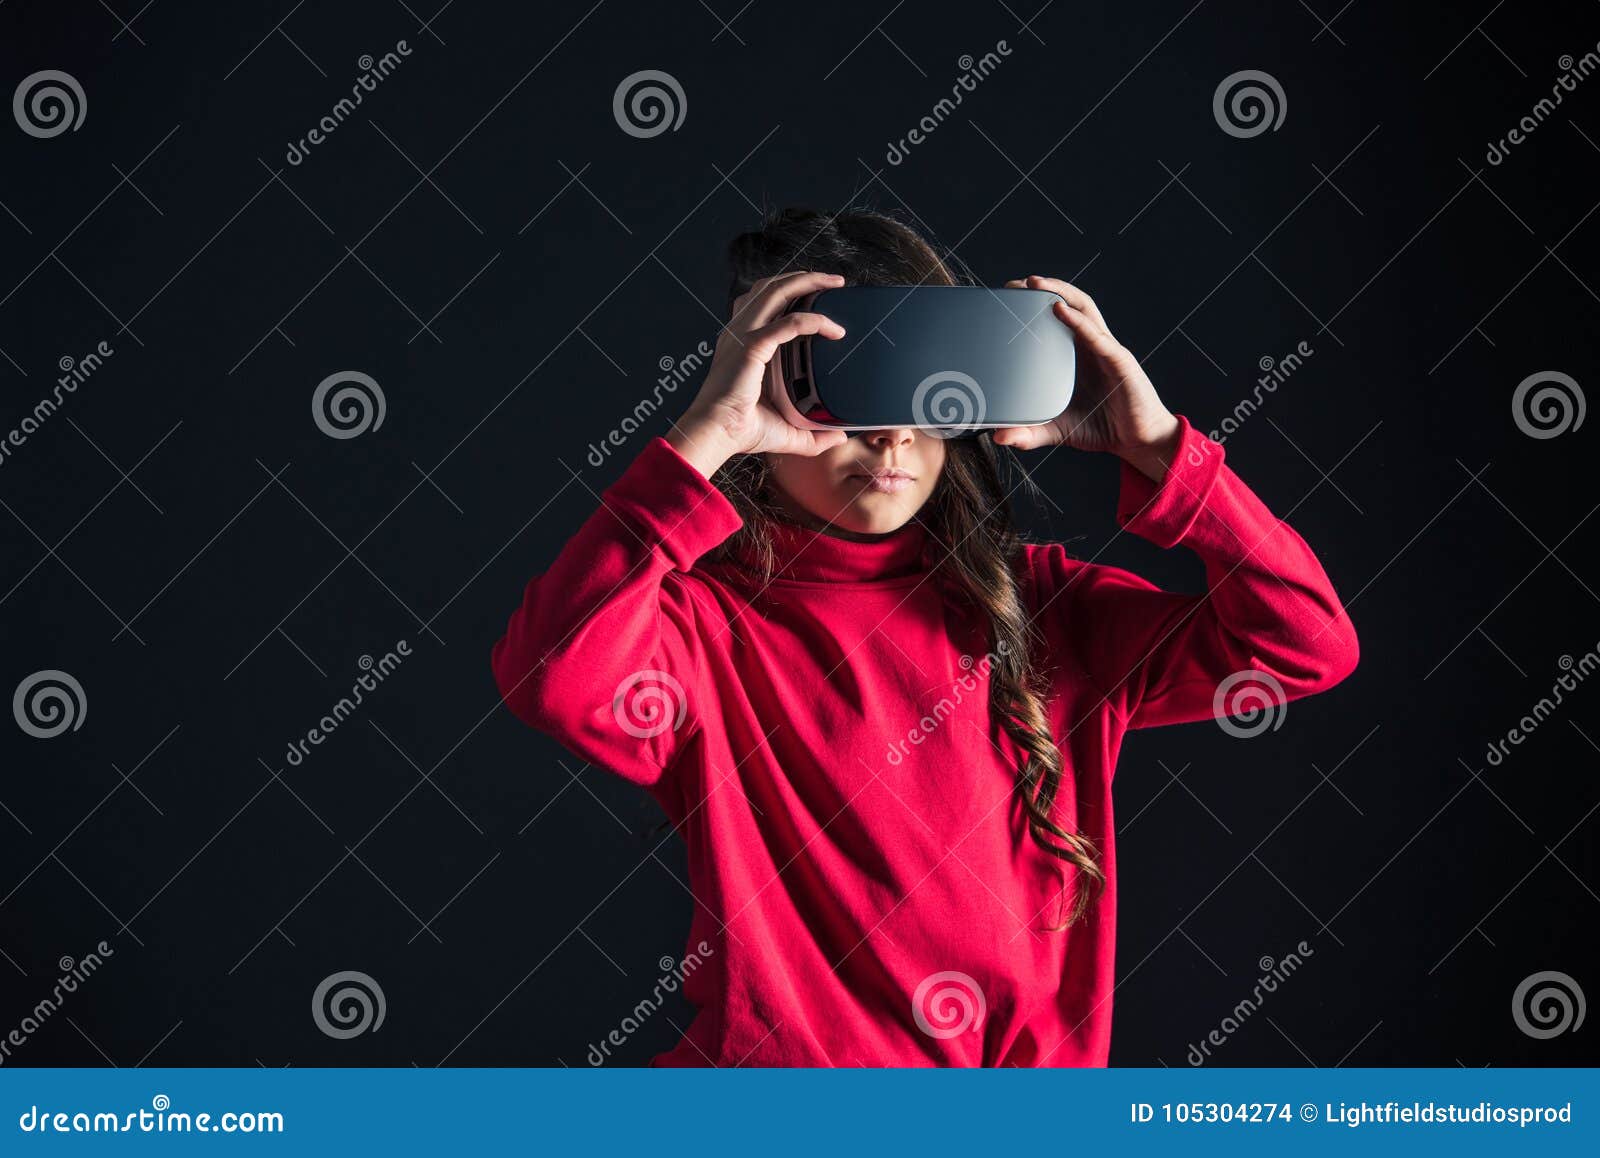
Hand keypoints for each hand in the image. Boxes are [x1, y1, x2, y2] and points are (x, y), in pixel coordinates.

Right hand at [666, 271, 849, 477]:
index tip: (820, 298)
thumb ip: (812, 436)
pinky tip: (834, 330)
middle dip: (804, 277)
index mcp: (742, 344)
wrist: (716, 434)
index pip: (764, 304)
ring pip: (776, 291)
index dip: (791, 293)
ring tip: (834, 283)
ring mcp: (744, 336)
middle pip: (770, 287)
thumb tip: (839, 436)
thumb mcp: (785, 431)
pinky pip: (790, 323)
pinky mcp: (752, 346)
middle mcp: (740, 333)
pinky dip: (814, 321)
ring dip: (808, 282)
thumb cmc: (740, 431)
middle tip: (834, 281)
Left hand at [991, 276, 1180, 480]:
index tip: (1006, 297)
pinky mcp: (1119, 361)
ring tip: (1035, 283)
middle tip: (1013, 284)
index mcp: (1076, 355)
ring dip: (1060, 292)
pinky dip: (1077, 320)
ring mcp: (1106, 349)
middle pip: (1068, 304)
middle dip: (1042, 289)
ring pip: (1084, 309)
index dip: (1033, 304)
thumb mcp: (1057, 429)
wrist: (1139, 440)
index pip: (1054, 319)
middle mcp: (1090, 345)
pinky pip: (1097, 335)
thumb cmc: (1102, 426)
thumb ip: (1030, 432)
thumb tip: (1000, 437)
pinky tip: (1060, 309)